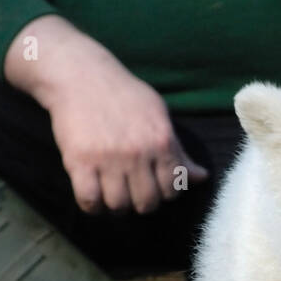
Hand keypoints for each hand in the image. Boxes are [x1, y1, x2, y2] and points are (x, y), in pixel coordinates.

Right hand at [4, 15, 208, 213]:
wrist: (81, 74)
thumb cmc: (123, 96)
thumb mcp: (158, 116)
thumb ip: (178, 150)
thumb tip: (201, 178)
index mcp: (161, 141)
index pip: (173, 188)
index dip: (165, 193)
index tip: (153, 186)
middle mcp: (138, 152)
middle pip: (147, 202)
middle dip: (141, 202)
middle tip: (131, 192)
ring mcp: (108, 158)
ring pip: (119, 205)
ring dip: (116, 206)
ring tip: (111, 194)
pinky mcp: (79, 161)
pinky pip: (89, 200)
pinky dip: (92, 206)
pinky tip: (93, 197)